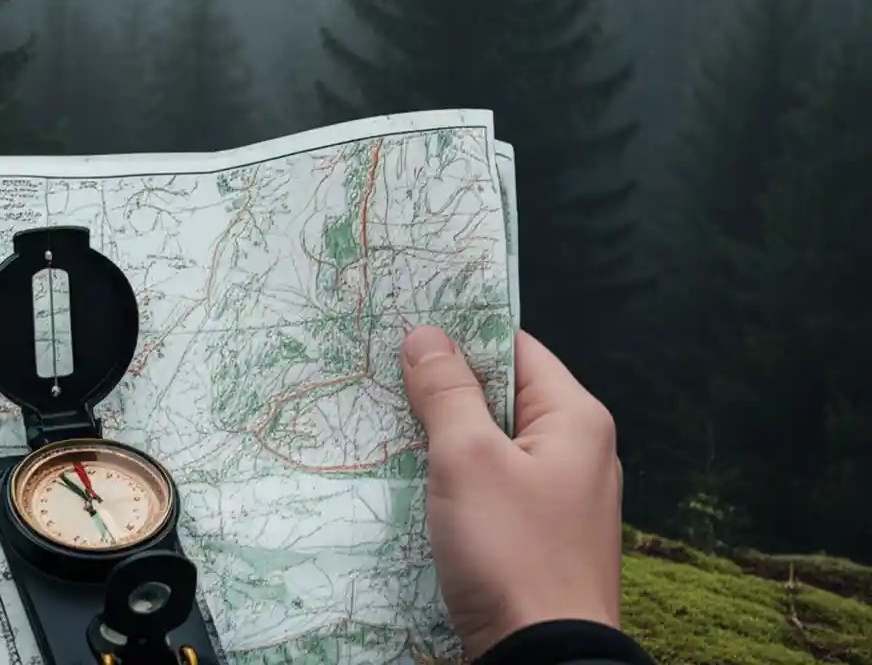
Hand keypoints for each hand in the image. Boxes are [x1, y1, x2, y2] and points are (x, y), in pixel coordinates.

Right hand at [400, 326, 621, 658]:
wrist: (544, 658)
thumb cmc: (512, 551)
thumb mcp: (467, 459)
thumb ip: (446, 392)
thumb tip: (426, 336)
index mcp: (575, 418)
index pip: (515, 348)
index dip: (460, 335)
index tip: (404, 327)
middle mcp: (577, 451)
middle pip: (502, 397)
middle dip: (443, 388)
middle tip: (382, 377)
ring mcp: (559, 498)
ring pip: (492, 446)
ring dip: (443, 437)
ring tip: (385, 426)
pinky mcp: (538, 537)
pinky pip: (493, 489)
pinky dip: (455, 480)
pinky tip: (412, 483)